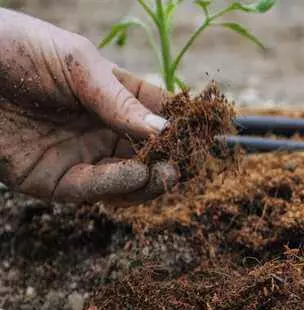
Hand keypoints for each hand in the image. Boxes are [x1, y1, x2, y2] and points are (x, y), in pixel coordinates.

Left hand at [0, 9, 177, 203]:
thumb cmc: (16, 48)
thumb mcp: (78, 64)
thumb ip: (120, 100)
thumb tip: (166, 130)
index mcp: (109, 95)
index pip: (156, 113)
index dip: (182, 124)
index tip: (207, 133)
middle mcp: (98, 129)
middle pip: (146, 153)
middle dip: (169, 159)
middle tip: (187, 162)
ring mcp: (78, 156)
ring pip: (126, 179)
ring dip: (149, 179)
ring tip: (166, 172)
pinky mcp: (53, 180)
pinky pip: (93, 189)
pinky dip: (118, 185)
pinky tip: (137, 174)